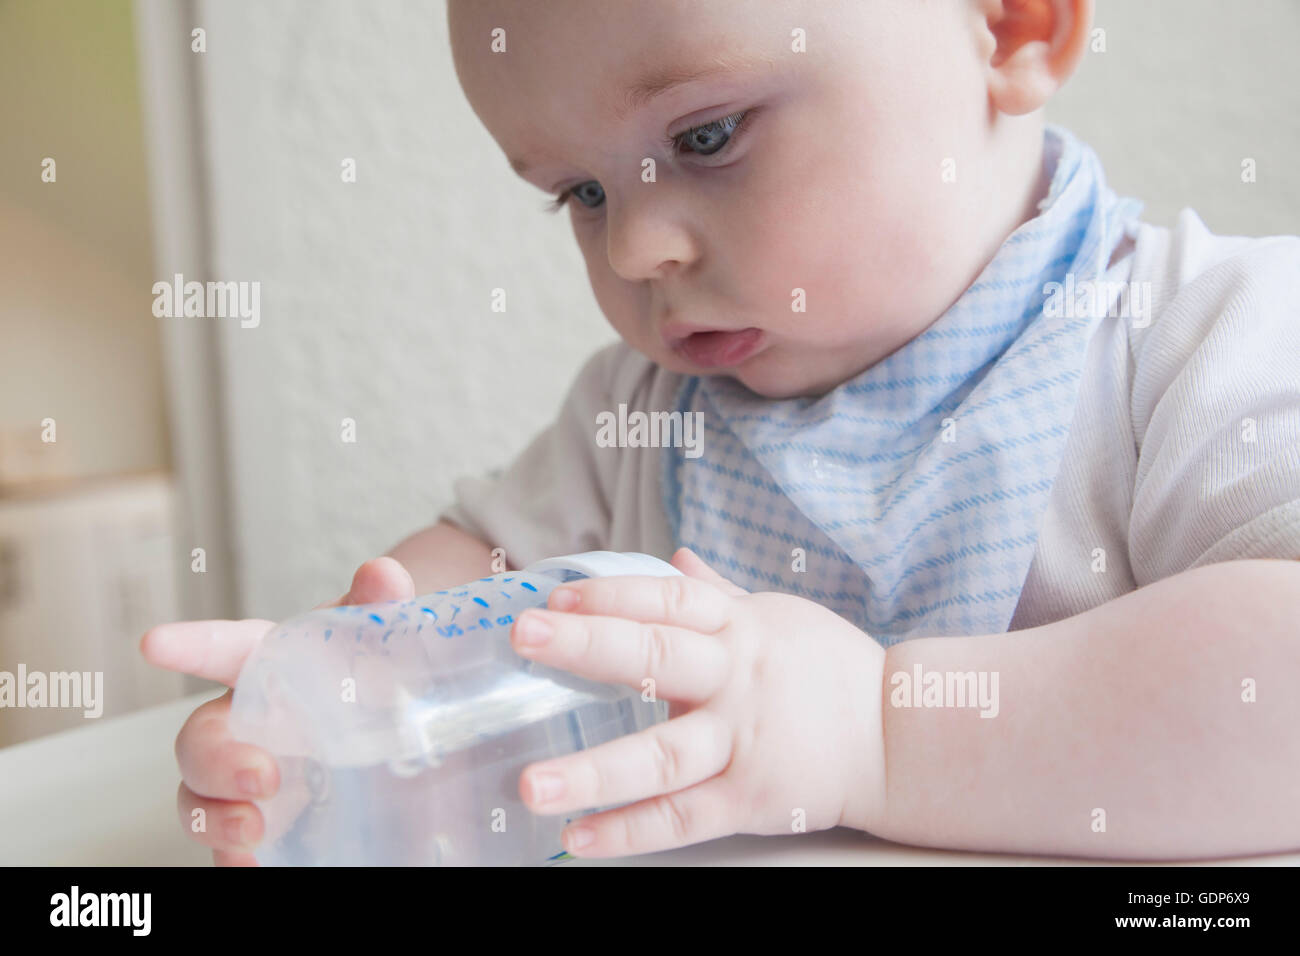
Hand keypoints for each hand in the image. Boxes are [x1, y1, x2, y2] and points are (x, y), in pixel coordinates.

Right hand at [139, 557, 415, 865]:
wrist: (396, 733)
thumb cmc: (366, 675)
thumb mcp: (378, 640)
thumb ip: (378, 606)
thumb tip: (384, 574)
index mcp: (267, 665)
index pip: (224, 650)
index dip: (191, 645)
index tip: (154, 643)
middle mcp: (245, 724)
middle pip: (200, 740)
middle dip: (215, 759)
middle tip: (260, 776)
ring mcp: (246, 781)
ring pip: (197, 801)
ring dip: (213, 819)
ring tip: (252, 831)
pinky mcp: (264, 828)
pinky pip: (231, 851)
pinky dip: (236, 862)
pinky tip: (256, 867)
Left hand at [509, 548, 887, 857]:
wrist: (900, 735)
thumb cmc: (830, 670)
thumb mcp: (779, 616)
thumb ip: (720, 594)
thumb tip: (677, 560)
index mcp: (739, 626)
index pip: (665, 601)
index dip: (609, 595)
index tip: (553, 596)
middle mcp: (735, 679)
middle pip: (656, 657)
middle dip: (587, 645)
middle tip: (523, 636)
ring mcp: (742, 742)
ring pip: (661, 756)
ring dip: (593, 771)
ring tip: (531, 785)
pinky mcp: (750, 799)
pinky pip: (683, 818)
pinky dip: (630, 832)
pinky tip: (578, 839)